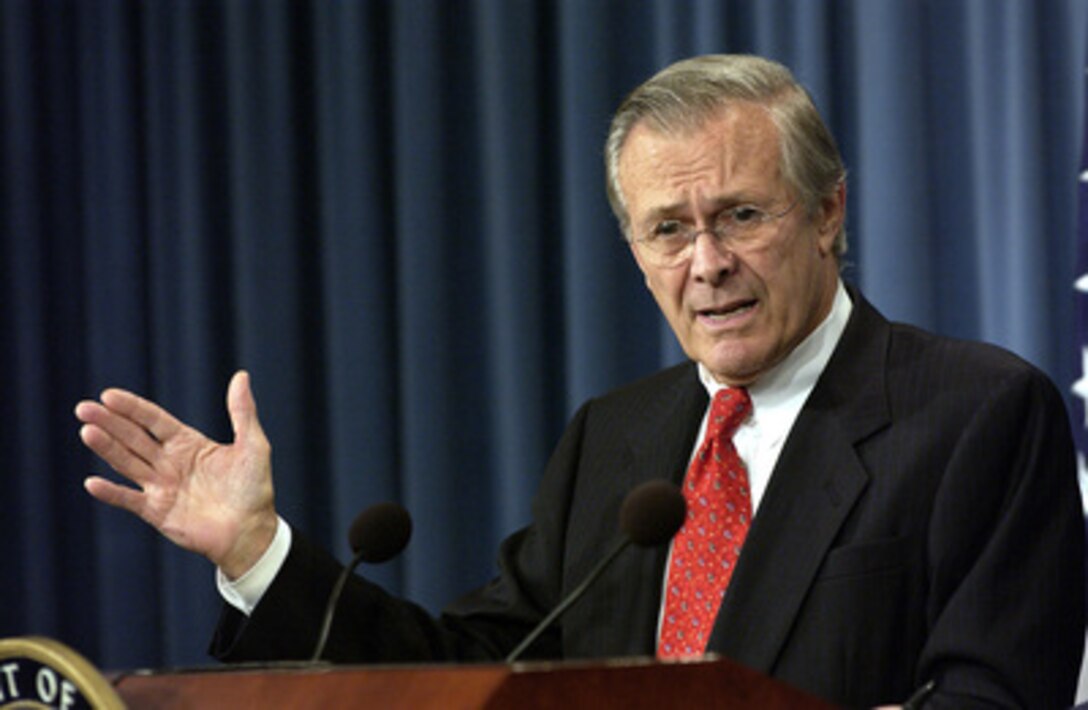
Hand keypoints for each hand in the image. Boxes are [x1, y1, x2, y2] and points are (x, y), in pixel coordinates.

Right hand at [75, 370, 277, 578]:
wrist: (251, 532)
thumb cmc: (255, 489)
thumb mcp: (253, 445)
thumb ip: (243, 412)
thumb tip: (241, 375)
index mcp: (188, 444)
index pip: (154, 420)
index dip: (132, 408)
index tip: (109, 395)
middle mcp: (170, 463)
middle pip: (133, 438)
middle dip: (110, 422)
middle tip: (84, 408)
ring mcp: (161, 487)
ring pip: (127, 463)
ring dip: (106, 448)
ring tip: (87, 431)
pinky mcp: (157, 512)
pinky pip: (129, 500)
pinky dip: (111, 493)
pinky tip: (92, 483)